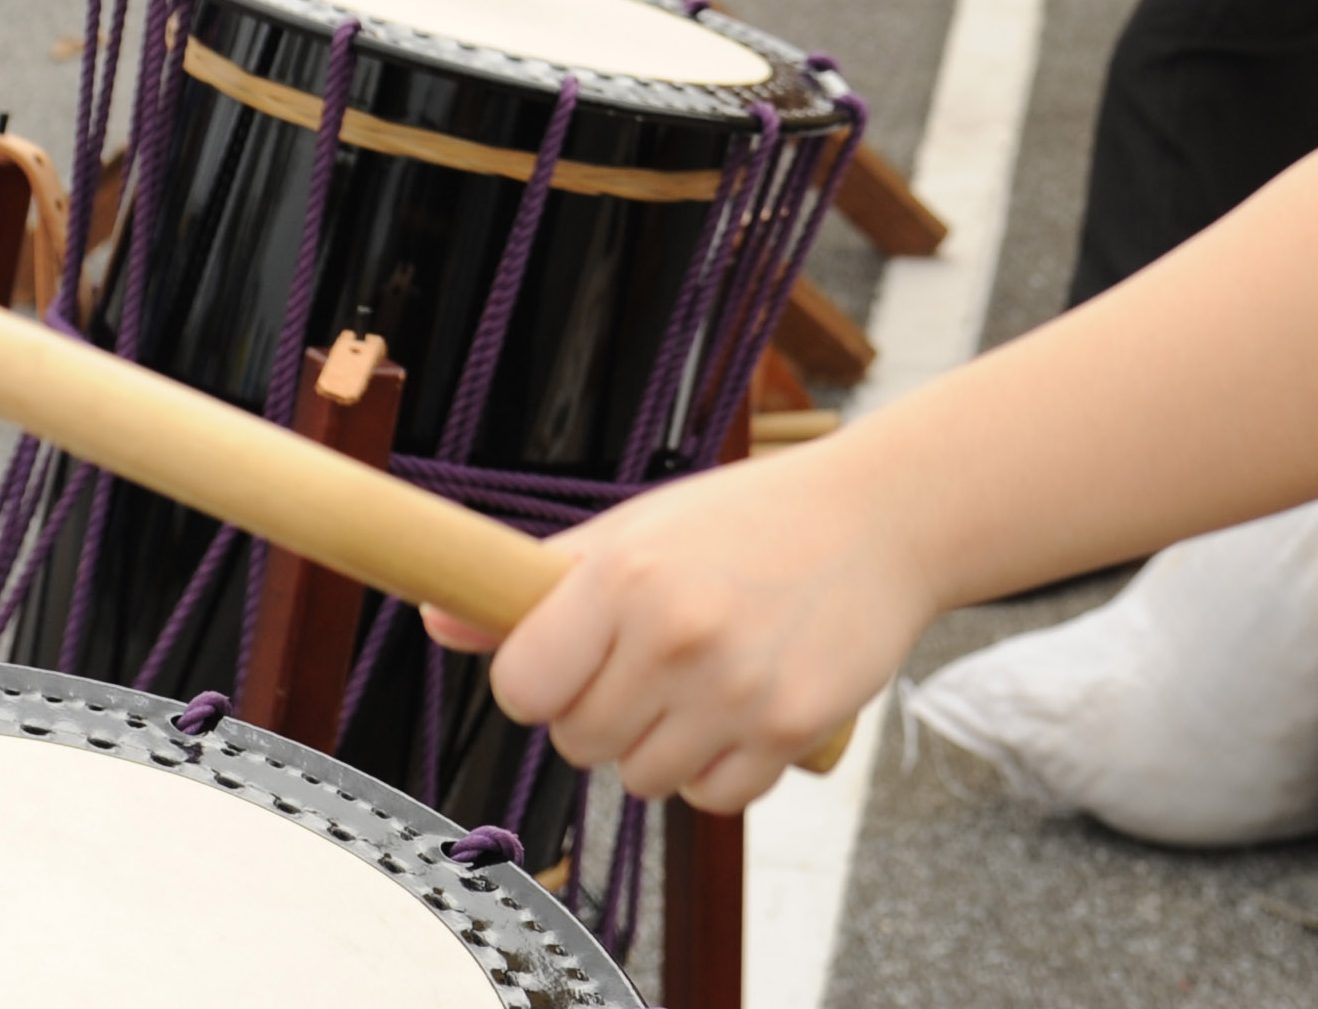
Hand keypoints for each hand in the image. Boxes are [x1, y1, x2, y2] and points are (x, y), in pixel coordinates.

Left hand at [425, 439, 934, 811]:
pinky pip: (717, 798)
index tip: (566, 664)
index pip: (522, 687)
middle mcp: (676, 635)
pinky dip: (722, 770)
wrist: (882, 519)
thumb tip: (435, 619)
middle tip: (645, 666)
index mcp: (624, 575)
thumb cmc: (747, 522)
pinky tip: (744, 710)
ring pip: (645, 779)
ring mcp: (738, 688)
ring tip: (700, 683)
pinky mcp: (792, 728)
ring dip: (661, 747)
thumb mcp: (636, 529)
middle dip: (600, 715)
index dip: (536, 684)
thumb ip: (538, 584)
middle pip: (580, 742)